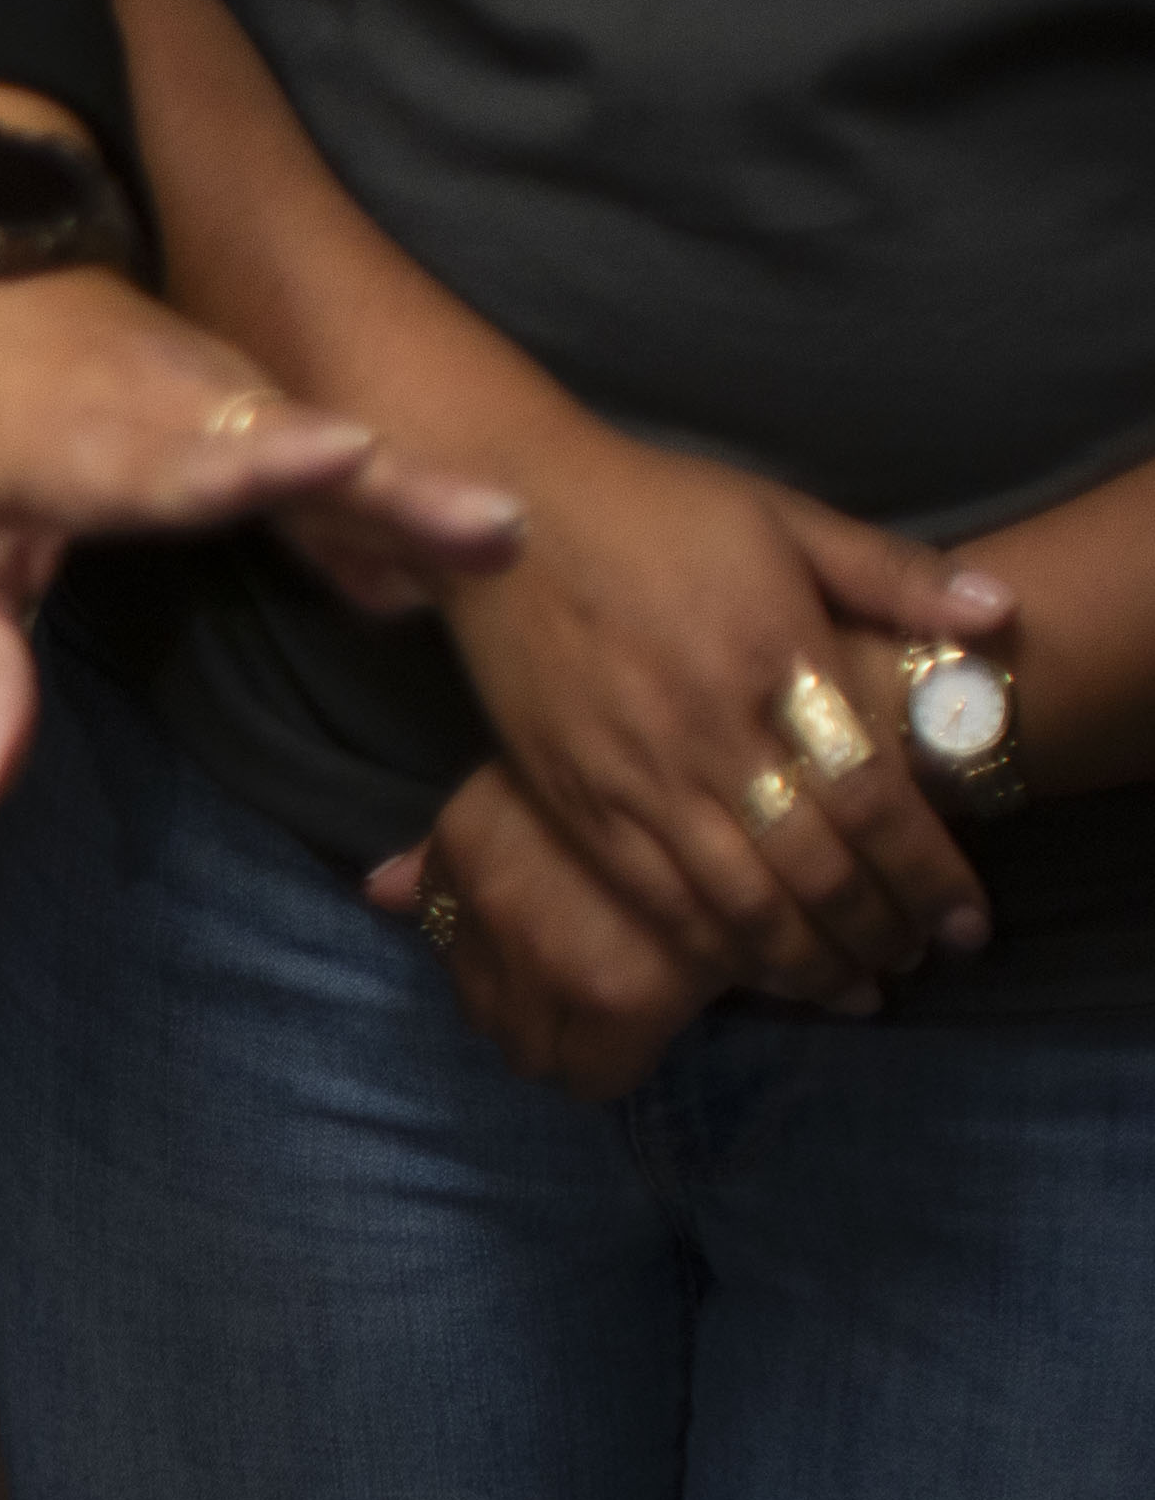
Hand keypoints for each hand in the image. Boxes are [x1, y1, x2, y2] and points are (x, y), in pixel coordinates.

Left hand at [0, 263, 527, 819]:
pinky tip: (473, 549)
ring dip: (422, 490)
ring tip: (513, 535)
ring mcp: (232, 397)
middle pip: (301, 454)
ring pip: (340, 447)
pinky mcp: (265, 399)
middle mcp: (178, 413)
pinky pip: (339, 455)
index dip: (263, 464)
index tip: (347, 455)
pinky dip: (398, 497)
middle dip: (395, 488)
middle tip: (501, 528)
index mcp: (88, 450)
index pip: (183, 464)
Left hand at [371, 764, 726, 1102]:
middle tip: (577, 995)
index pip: (436, 941)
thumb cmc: (643, 776)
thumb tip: (376, 893)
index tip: (534, 958)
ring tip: (609, 1014)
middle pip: (477, 1009)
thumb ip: (445, 851)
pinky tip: (644, 1038)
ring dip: (557, 1044)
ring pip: (523, 1051)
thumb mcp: (530, 786)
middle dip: (520, 1012)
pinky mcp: (612, 998)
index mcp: (462, 844)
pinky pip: (589, 1078)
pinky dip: (609, 1069)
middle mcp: (485, 903)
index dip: (488, 958)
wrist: (752, 783)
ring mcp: (542, 956)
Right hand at [432, 409, 1010, 1007]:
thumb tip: (996, 612)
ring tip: (848, 990)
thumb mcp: (785, 517)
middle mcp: (708, 732)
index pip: (875, 796)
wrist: (504, 513)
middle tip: (914, 963)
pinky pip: (651, 897)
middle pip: (813, 867)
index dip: (928, 872)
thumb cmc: (655, 509)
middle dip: (874, 929)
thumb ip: (894, 573)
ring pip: (733, 900)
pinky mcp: (569, 797)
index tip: (968, 921)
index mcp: (775, 660)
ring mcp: (632, 773)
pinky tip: (748, 968)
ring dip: (800, 959)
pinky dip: (710, 947)